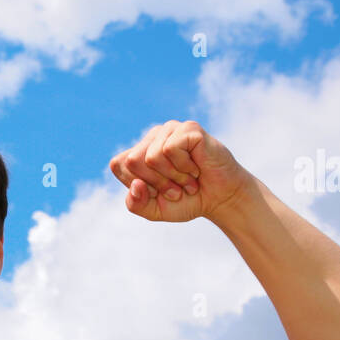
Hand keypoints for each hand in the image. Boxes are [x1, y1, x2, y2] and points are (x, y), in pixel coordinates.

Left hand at [109, 120, 252, 222]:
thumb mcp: (154, 210)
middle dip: (156, 183)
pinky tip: (196, 167)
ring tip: (187, 178)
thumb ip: (136, 204)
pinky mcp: (188, 128)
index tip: (158, 191)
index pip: (118, 165)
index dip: (138, 185)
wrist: (220, 199)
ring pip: (152, 157)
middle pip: (132, 161)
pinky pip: (171, 149)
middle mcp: (151, 138)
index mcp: (137, 153)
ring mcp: (170, 130)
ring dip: (173, 177)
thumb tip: (135, 184)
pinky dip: (184, 167)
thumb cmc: (186, 201)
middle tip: (175, 187)